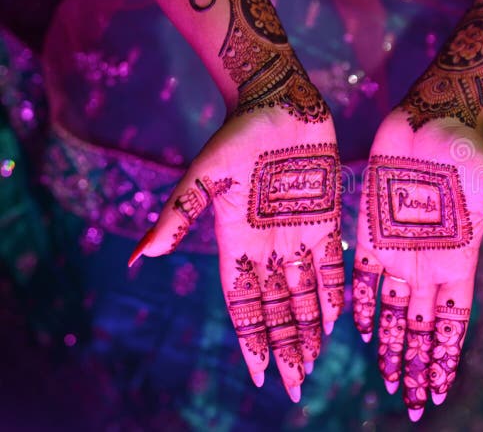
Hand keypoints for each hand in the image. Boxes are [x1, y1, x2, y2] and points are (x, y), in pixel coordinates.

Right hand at [127, 85, 343, 401]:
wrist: (278, 102)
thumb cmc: (237, 135)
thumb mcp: (205, 176)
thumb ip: (178, 217)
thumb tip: (138, 257)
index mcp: (238, 242)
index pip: (244, 304)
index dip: (252, 340)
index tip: (260, 375)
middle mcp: (269, 246)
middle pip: (277, 308)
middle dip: (284, 347)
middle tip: (294, 386)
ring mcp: (299, 234)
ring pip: (305, 294)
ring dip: (308, 329)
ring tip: (313, 363)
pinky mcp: (326, 217)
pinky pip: (331, 264)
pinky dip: (333, 292)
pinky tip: (338, 321)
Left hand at [352, 110, 482, 420]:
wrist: (433, 119)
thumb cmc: (472, 153)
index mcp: (459, 261)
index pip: (453, 323)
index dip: (445, 358)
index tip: (439, 394)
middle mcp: (428, 264)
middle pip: (423, 328)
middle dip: (419, 365)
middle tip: (412, 404)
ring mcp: (399, 250)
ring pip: (393, 312)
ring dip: (392, 346)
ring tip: (391, 380)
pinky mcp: (372, 232)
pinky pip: (365, 280)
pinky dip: (363, 306)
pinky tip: (362, 330)